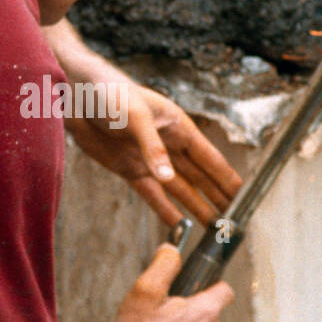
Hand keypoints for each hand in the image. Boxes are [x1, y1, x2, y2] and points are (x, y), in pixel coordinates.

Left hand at [64, 78, 242, 226]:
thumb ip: (153, 148)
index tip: (245, 196)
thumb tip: (169, 179)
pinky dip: (165, 209)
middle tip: (235, 220)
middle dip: (218, 197)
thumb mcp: (135, 117)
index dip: (227, 178)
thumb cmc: (111, 94)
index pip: (210, 158)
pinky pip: (152, 194)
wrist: (77, 95)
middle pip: (200, 177)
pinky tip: (179, 224)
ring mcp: (150, 159)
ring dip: (197, 206)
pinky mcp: (129, 169)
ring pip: (180, 188)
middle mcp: (169, 145)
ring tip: (214, 227)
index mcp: (178, 127)